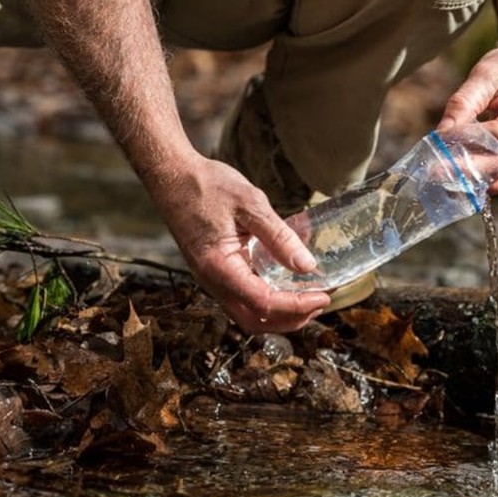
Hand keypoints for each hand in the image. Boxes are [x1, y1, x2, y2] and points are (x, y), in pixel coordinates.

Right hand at [144, 153, 330, 333]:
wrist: (172, 176)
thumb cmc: (206, 186)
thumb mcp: (250, 203)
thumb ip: (279, 236)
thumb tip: (307, 265)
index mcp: (219, 267)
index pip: (264, 303)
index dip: (297, 305)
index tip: (325, 295)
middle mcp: (213, 281)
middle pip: (256, 320)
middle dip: (291, 319)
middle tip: (322, 301)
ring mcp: (212, 279)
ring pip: (249, 313)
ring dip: (280, 313)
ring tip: (309, 296)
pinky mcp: (216, 271)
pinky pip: (243, 297)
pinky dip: (268, 299)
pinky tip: (287, 282)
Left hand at [437, 38, 497, 193]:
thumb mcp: (487, 73)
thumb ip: (464, 103)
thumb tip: (441, 134)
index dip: (469, 142)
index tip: (440, 144)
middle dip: (467, 169)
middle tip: (434, 173)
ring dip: (472, 179)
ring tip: (442, 180)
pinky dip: (481, 178)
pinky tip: (456, 180)